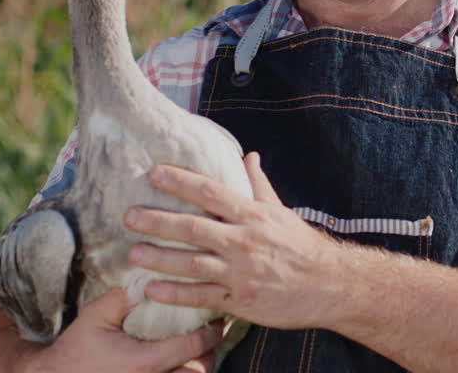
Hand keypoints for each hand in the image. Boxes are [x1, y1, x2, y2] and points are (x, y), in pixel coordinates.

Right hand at [23, 287, 218, 372]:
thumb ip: (123, 296)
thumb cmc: (75, 351)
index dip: (211, 330)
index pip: (194, 345)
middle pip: (201, 369)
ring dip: (199, 365)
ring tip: (200, 347)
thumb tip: (148, 272)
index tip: (215, 316)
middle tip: (212, 331)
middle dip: (210, 351)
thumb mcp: (96, 317)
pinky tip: (183, 362)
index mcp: (144, 362)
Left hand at [124, 152, 338, 329]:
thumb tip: (248, 156)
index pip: (211, 192)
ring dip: (160, 258)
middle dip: (159, 221)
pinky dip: (175, 294)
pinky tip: (151, 290)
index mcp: (253, 215)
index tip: (155, 173)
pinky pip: (202, 296)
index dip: (181, 182)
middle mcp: (244, 241)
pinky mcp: (240, 300)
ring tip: (133, 253)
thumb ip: (259, 185)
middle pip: (194, 228)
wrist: (328, 285)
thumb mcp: (281, 211)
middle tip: (129, 216)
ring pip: (193, 264)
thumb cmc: (302, 246)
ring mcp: (241, 272)